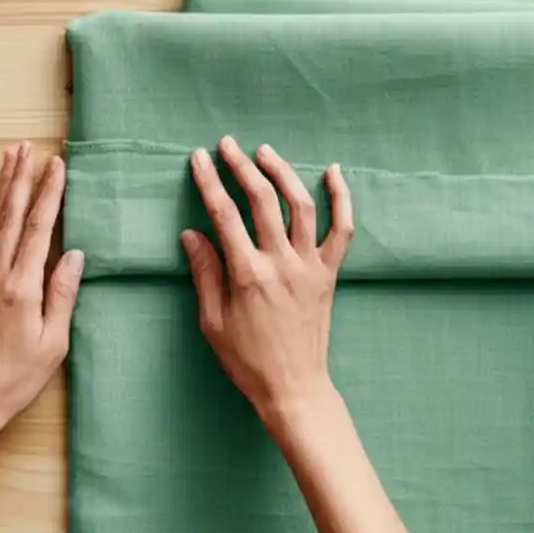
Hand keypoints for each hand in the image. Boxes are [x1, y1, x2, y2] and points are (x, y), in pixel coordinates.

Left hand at [0, 141, 83, 440]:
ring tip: (9, 156)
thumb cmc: (15, 379)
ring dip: (2, 186)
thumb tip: (75, 255)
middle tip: (32, 147)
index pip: (40, 228)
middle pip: (14, 215)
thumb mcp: (53, 342)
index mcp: (23, 287)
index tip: (58, 165)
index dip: (51, 193)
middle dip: (25, 178)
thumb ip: (63, 295)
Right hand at [181, 135, 352, 419]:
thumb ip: (205, 273)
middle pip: (261, 200)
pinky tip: (333, 172)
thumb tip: (191, 233)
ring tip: (264, 152)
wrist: (294, 387)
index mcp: (248, 275)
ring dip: (282, 172)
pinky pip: (342, 229)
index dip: (210, 182)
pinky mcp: (329, 274)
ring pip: (300, 205)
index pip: (224, 215)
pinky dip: (341, 198)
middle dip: (241, 166)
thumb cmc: (247, 360)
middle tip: (227, 145)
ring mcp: (310, 266)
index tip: (199, 159)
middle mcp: (281, 263)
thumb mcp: (212, 321)